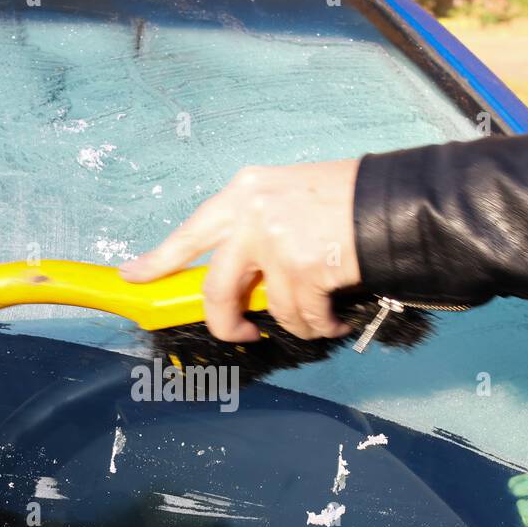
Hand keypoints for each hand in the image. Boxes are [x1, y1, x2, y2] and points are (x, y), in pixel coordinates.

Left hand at [119, 160, 362, 341]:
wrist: (395, 199)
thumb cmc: (347, 199)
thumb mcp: (287, 197)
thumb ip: (257, 229)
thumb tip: (241, 277)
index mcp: (243, 192)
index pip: (189, 233)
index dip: (157, 261)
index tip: (132, 276)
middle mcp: (251, 215)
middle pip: (213, 289)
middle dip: (224, 324)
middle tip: (242, 333)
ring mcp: (275, 243)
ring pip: (268, 310)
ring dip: (297, 322)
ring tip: (321, 314)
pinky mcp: (303, 269)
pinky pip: (303, 318)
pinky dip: (321, 326)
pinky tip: (336, 316)